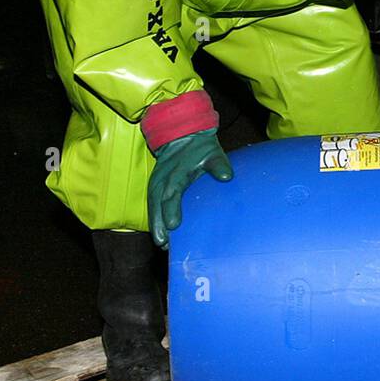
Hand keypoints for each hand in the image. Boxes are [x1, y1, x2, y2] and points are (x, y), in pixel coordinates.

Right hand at [147, 128, 232, 248]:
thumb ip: (219, 165)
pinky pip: (153, 206)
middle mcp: (161, 181)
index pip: (171, 194)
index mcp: (175, 174)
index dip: (171, 210)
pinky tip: (162, 236)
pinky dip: (155, 220)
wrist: (182, 136)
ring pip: (152, 208)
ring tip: (162, 244)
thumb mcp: (212, 152)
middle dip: (158, 225)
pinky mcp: (155, 189)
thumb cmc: (200, 148)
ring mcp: (155, 185)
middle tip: (163, 243)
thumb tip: (227, 177)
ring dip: (155, 225)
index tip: (174, 225)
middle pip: (157, 205)